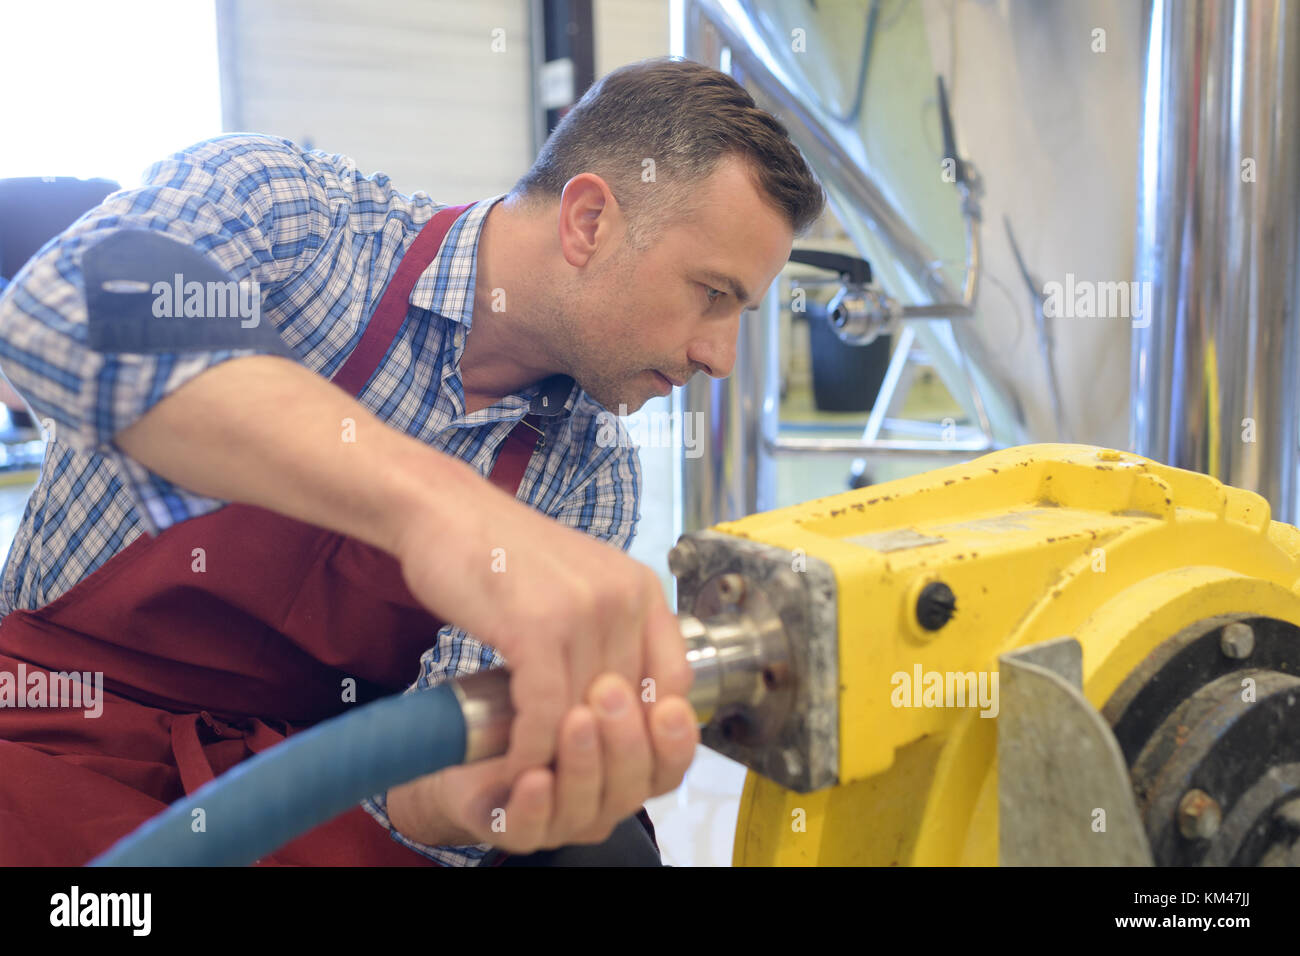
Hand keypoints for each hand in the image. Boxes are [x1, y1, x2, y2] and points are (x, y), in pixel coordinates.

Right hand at [391, 469, 695, 845]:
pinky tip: (513, 762)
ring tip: (538, 779)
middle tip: (568, 778)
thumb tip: (621, 705)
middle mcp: (624, 597)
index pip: (675, 680)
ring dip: (560, 758)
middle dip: (597, 750)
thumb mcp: (575, 586)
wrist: (442, 511)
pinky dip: (530, 748)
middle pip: (630, 706)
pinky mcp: (538, 627)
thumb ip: (606, 634)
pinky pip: (546, 713)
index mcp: (641, 587)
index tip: (616, 754)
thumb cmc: (499, 554)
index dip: (649, 729)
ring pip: (587, 716)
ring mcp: (585, 610)